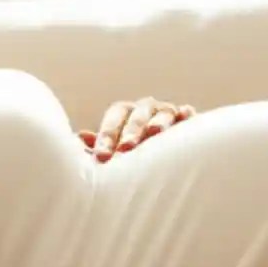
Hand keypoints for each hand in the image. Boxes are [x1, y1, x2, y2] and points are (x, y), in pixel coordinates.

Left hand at [79, 97, 195, 162]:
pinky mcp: (188, 120)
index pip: (114, 119)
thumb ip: (99, 146)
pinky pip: (188, 115)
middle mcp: (146, 109)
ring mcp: (168, 112)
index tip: (101, 157)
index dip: (107, 136)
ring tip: (154, 133)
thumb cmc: (133, 152)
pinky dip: (187, 116)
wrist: (167, 153)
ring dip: (158, 122)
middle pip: (138, 115)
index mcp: (125, 113)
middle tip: (125, 150)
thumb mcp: (115, 150)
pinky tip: (185, 118)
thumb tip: (79, 139)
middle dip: (131, 132)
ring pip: (163, 113)